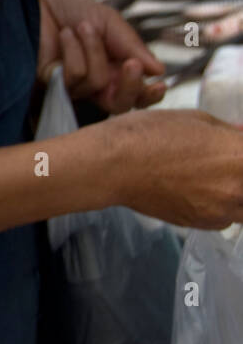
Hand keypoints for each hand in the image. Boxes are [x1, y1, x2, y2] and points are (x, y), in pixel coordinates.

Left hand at [36, 0, 165, 112]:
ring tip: (81, 27)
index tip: (160, 83)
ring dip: (94, 50)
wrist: (37, 0)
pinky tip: (65, 35)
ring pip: (97, 84)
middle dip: (131, 87)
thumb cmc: (71, 10)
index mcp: (114, 68)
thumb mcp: (109, 22)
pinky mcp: (50, 82)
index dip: (150, 95)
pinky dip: (74, 51)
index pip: (136, 95)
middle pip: (119, 106)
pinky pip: (74, 76)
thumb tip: (159, 71)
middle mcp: (94, 82)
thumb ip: (132, 46)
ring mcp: (71, 85)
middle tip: (132, 64)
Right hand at [105, 109, 242, 228]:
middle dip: (238, 172)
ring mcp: (221, 211)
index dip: (241, 148)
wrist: (112, 166)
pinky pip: (226, 218)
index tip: (236, 144)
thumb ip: (228, 131)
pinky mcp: (202, 224)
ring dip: (237, 194)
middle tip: (226, 164)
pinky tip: (201, 191)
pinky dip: (221, 207)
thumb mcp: (194, 119)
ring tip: (216, 179)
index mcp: (241, 157)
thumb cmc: (148, 135)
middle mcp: (238, 189)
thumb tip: (242, 135)